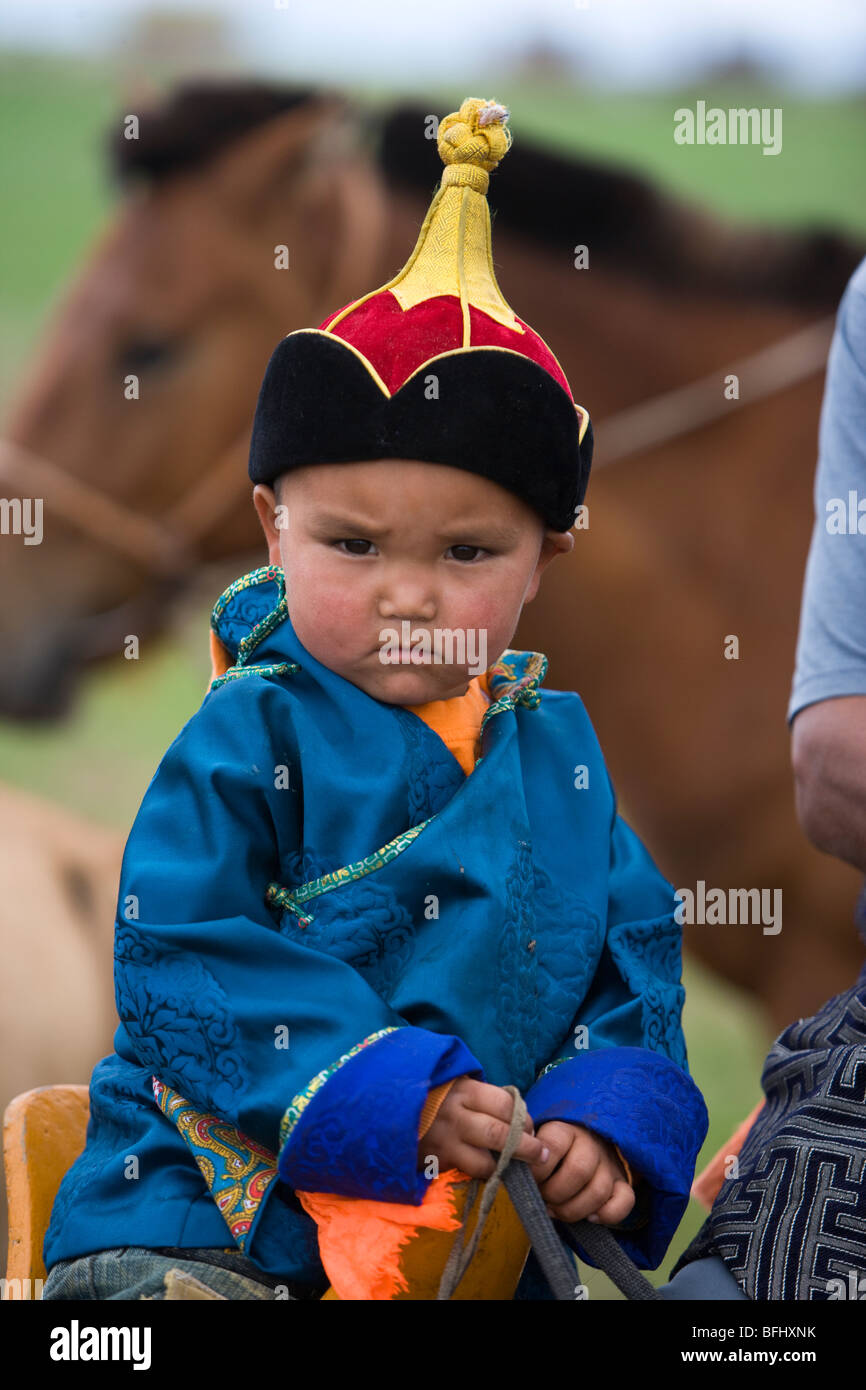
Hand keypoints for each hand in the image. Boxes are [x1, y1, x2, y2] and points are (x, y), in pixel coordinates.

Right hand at [418, 1077, 548, 1179]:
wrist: (389, 1107)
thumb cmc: (435, 1095)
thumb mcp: (458, 1084)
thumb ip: (485, 1097)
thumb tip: (518, 1114)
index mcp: (465, 1091)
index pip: (506, 1105)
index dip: (525, 1118)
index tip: (532, 1128)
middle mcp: (456, 1116)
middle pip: (500, 1134)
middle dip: (526, 1148)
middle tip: (542, 1155)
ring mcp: (445, 1142)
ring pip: (485, 1162)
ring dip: (506, 1168)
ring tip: (519, 1169)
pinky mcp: (436, 1162)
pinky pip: (468, 1173)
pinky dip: (484, 1175)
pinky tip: (493, 1173)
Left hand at [528, 1121, 635, 1225]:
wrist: (587, 1141)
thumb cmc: (553, 1148)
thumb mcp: (538, 1142)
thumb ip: (528, 1153)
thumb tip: (514, 1169)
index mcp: (566, 1129)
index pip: (552, 1145)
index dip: (538, 1169)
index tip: (529, 1180)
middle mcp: (590, 1144)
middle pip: (578, 1171)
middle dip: (555, 1193)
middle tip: (543, 1198)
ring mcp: (609, 1164)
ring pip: (598, 1191)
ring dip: (573, 1210)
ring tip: (557, 1211)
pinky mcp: (622, 1183)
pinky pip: (625, 1202)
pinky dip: (607, 1214)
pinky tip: (590, 1217)